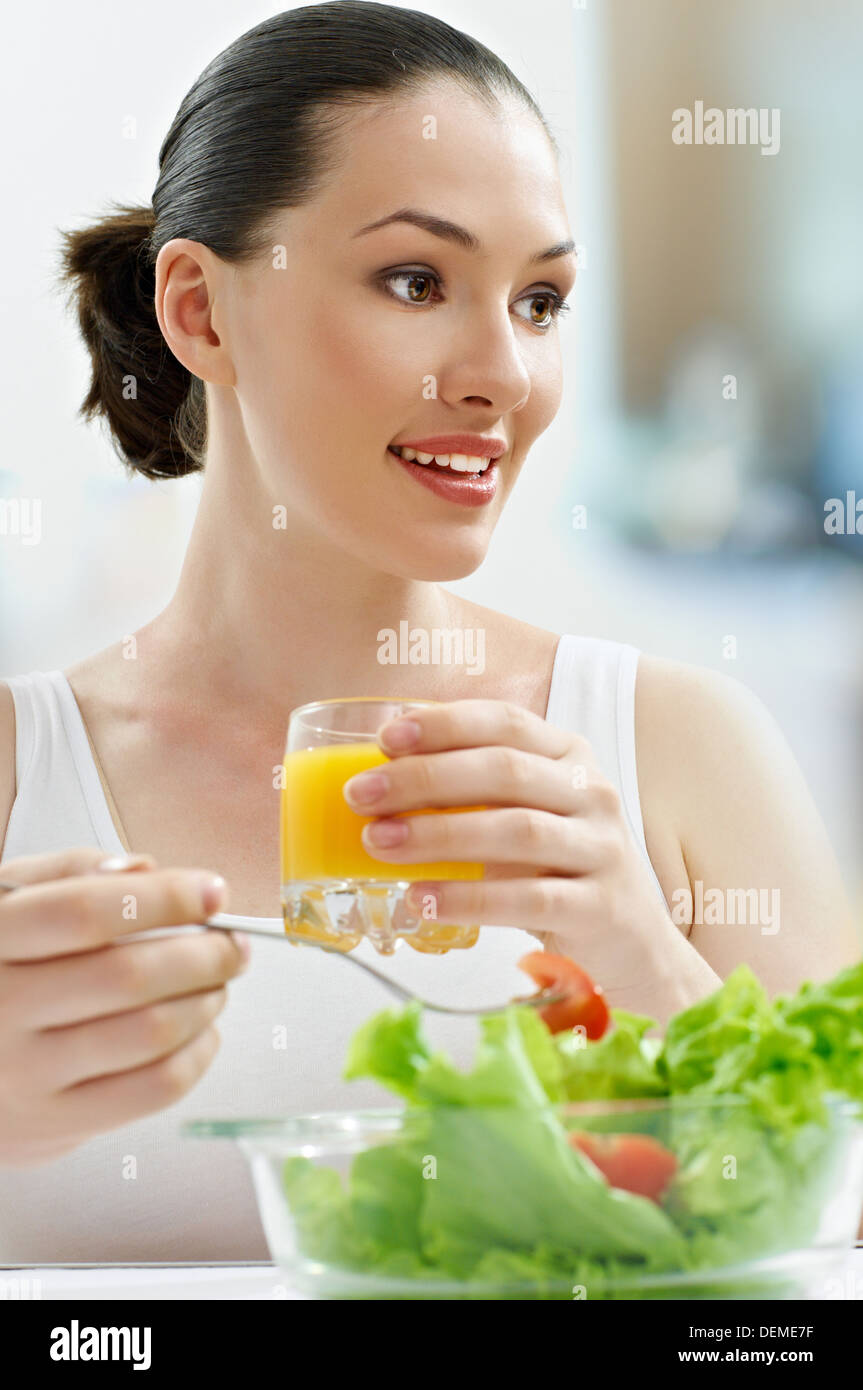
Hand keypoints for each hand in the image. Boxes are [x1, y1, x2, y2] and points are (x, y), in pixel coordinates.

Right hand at [0, 846, 247, 1166]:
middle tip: (232, 943)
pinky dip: (199, 1052)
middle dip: (205, 953)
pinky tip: (201, 1027)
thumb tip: (144, 870)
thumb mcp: (15, 901)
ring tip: (218, 981)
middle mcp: (3, 1009)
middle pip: (129, 975)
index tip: (213, 893)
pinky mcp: (61, 1120)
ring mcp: (30, 1073)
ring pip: (151, 1033)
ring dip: (207, 1000)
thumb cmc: (5, 967)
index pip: (84, 912)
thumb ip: (75, 872)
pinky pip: (156, 1087)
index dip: (162, 898)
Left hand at [343, 700, 717, 1016]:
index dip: (444, 724)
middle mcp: (591, 794)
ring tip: (378, 843)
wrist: (631, 944)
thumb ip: (473, 792)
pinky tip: (421, 900)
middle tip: (361, 795)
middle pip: (504, 771)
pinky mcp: (600, 907)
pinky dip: (469, 899)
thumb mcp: (525, 815)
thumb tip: (379, 776)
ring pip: (516, 830)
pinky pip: (528, 898)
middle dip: (424, 778)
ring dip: (438, 835)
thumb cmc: (557, 870)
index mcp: (570, 757)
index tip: (385, 738)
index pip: (505, 722)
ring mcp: (601, 849)